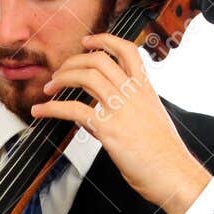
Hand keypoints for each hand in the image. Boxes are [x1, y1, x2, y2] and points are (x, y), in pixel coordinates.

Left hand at [31, 32, 212, 213]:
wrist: (173, 173)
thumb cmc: (164, 154)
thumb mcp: (151, 120)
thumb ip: (128, 110)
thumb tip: (99, 113)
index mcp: (145, 88)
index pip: (126, 50)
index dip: (104, 40)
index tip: (87, 42)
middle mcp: (132, 93)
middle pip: (98, 59)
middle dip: (73, 61)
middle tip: (60, 72)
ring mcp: (120, 108)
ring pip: (85, 76)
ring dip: (61, 78)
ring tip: (50, 87)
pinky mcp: (108, 129)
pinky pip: (73, 110)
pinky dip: (52, 108)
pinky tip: (40, 111)